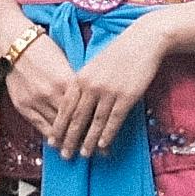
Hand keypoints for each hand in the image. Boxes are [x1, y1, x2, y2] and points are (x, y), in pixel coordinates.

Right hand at [0, 28, 90, 148]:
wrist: (15, 44)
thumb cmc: (43, 49)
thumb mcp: (65, 63)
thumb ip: (76, 82)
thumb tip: (89, 99)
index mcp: (68, 80)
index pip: (85, 109)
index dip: (95, 125)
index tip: (105, 137)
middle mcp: (53, 93)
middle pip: (73, 122)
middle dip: (85, 138)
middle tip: (97, 153)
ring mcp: (37, 100)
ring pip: (56, 128)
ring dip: (68, 141)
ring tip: (78, 152)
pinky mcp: (24, 105)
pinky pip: (39, 125)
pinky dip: (50, 136)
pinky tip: (57, 144)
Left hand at [43, 31, 166, 159]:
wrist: (142, 40)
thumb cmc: (119, 51)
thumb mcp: (94, 64)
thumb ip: (84, 82)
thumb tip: (76, 102)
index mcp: (81, 77)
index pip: (66, 107)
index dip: (58, 126)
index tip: (52, 140)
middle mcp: (91, 86)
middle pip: (77, 118)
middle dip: (69, 139)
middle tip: (64, 155)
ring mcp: (108, 92)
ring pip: (95, 122)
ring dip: (88, 141)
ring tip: (83, 155)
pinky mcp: (126, 96)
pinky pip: (114, 120)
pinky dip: (107, 134)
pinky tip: (103, 146)